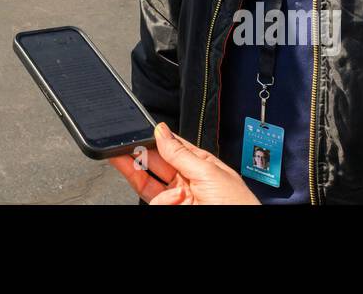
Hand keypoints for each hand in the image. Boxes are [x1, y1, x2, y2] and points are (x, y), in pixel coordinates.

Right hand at [109, 122, 260, 204]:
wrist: (239, 231)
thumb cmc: (237, 204)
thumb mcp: (209, 172)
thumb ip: (181, 153)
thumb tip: (161, 131)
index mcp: (200, 165)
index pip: (170, 147)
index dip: (153, 140)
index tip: (135, 133)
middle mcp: (187, 181)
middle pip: (155, 163)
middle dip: (138, 154)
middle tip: (123, 147)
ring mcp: (178, 199)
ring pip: (148, 183)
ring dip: (143, 177)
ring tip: (158, 183)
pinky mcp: (170, 210)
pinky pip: (153, 202)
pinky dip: (160, 201)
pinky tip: (172, 200)